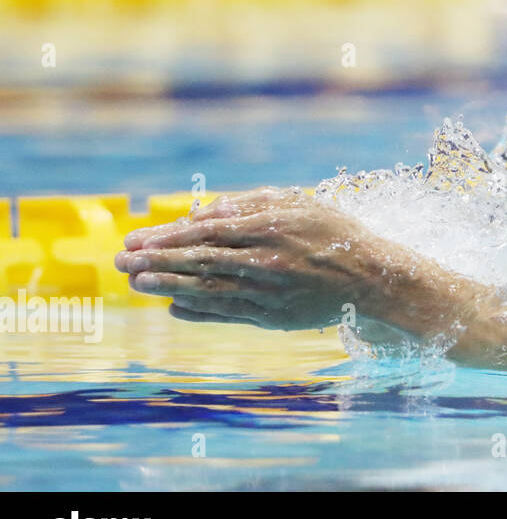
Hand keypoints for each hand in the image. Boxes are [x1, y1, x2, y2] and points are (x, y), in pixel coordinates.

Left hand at [116, 186, 417, 331]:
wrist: (373, 277)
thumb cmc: (335, 234)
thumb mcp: (299, 203)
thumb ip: (253, 202)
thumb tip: (207, 210)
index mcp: (268, 226)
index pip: (205, 230)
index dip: (167, 236)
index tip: (137, 239)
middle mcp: (264, 259)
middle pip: (199, 259)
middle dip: (155, 260)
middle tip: (120, 262)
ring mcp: (267, 290)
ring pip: (208, 288)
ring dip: (168, 286)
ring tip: (137, 283)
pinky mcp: (273, 316)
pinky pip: (227, 313)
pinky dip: (198, 310)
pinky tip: (174, 307)